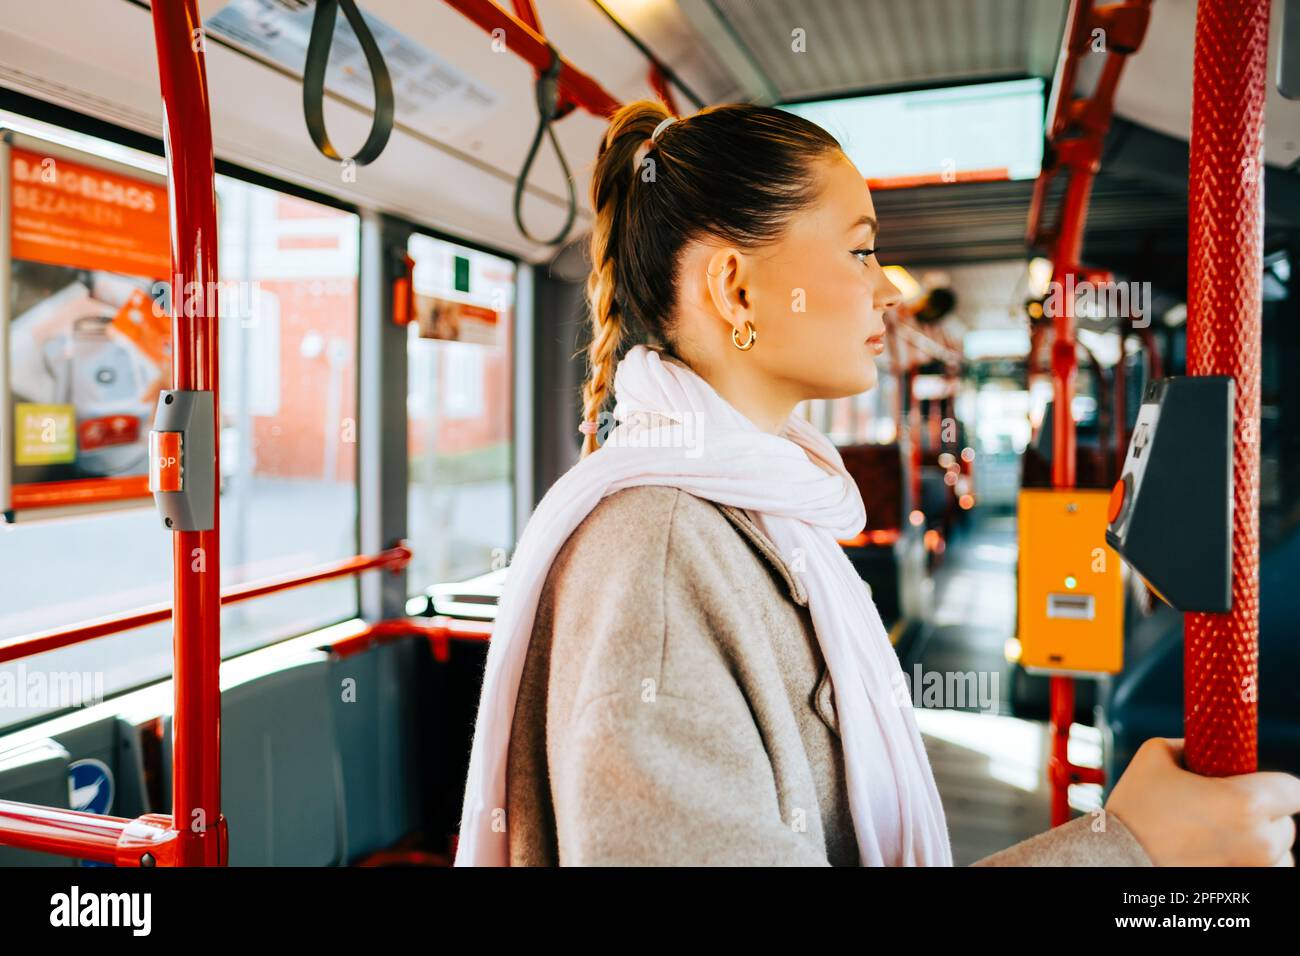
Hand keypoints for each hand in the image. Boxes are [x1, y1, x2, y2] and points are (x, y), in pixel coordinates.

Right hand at [1105, 737, 1299, 865]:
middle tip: (1227, 810)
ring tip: (1223, 838)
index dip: (1276, 784)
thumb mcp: (1154, 756)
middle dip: (1263, 815)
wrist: (1115, 858)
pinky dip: (1250, 865)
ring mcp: (1254, 871)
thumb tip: (1200, 747)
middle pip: (1286, 824)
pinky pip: (1264, 873)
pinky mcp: (1244, 889)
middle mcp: (1259, 843)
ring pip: (1277, 855)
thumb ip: (1188, 746)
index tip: (1258, 785)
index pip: (1294, 790)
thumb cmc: (1134, 810)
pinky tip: (1222, 857)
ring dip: (1260, 845)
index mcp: (1245, 804)